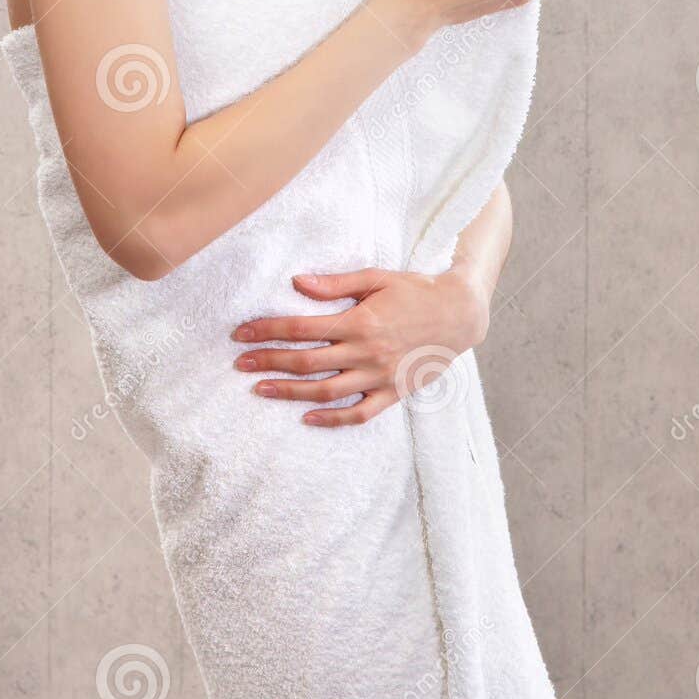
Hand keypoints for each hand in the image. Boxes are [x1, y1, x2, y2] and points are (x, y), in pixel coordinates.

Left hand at [230, 266, 490, 427]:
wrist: (459, 314)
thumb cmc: (416, 289)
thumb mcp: (377, 277)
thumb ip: (336, 283)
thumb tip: (298, 283)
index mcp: (360, 321)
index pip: (302, 328)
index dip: (269, 330)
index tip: (242, 334)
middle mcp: (366, 353)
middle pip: (307, 362)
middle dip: (269, 361)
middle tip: (239, 362)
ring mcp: (379, 377)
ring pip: (326, 392)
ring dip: (289, 392)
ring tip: (260, 389)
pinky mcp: (393, 393)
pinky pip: (359, 414)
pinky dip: (332, 420)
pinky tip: (307, 418)